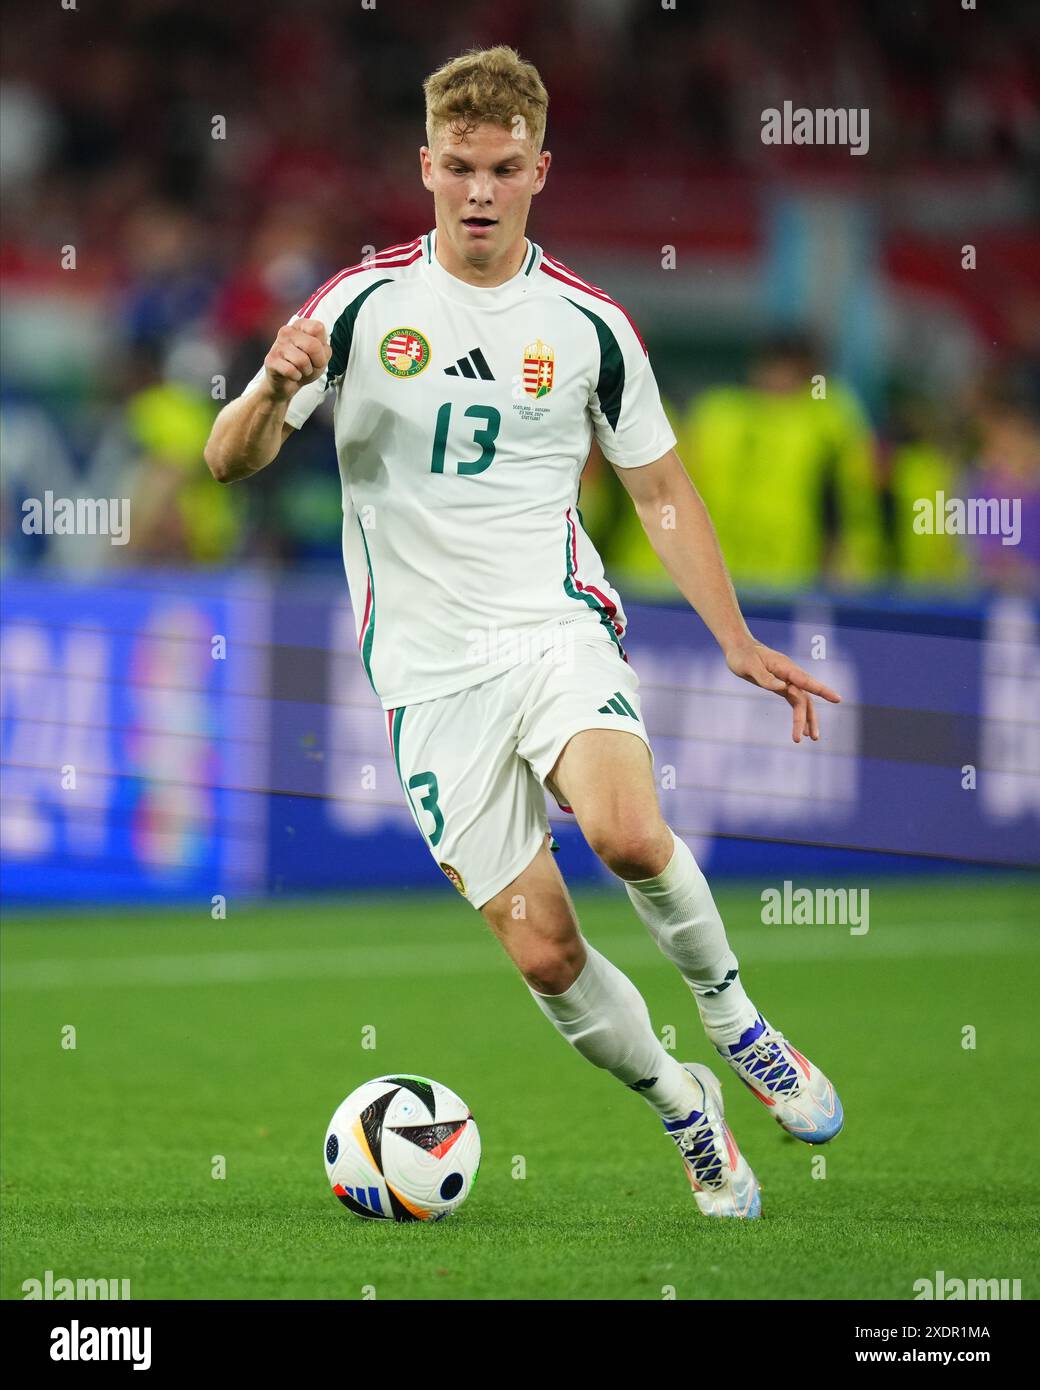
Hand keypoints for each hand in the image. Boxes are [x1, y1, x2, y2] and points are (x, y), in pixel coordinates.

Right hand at [263, 319, 331, 400]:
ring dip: (306, 371)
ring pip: (302, 361)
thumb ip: (325, 348)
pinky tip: (292, 374)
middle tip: (311, 365)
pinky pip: (291, 371)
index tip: (317, 353)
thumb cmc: (305, 365)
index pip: (318, 328)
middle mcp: (288, 331)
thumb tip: (319, 347)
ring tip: (300, 369)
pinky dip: (296, 377)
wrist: (288, 382)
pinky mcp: (271, 359)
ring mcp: (278, 344)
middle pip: (313, 345)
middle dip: (317, 362)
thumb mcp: (322, 355)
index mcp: (301, 325)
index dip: (322, 346)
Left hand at [724, 637, 840, 742]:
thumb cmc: (743, 656)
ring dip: (807, 720)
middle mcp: (791, 674)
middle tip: (813, 738)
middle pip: (805, 698)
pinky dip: (799, 715)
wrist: (739, 649)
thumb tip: (783, 687)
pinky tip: (802, 730)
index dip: (822, 690)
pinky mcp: (783, 686)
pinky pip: (795, 702)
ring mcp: (788, 681)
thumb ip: (766, 678)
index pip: (806, 681)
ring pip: (803, 702)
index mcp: (785, 667)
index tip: (837, 699)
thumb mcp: (750, 666)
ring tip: (812, 738)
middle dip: (810, 718)